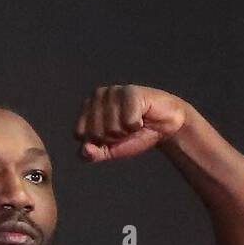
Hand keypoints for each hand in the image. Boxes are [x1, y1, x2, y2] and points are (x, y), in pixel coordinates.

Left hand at [73, 84, 189, 161]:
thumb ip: (93, 154)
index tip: (112, 135)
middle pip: (95, 132)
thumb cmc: (134, 135)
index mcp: (87, 107)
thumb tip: (84, 151)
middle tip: (126, 129)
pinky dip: (137, 125)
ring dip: (127, 132)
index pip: (79, 134)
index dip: (98, 142)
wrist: (164, 126)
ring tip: (135, 122)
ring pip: (111, 128)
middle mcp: (98, 95)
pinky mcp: (130, 91)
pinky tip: (142, 117)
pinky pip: (128, 122)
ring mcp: (113, 91)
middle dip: (113, 138)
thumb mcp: (110, 150)